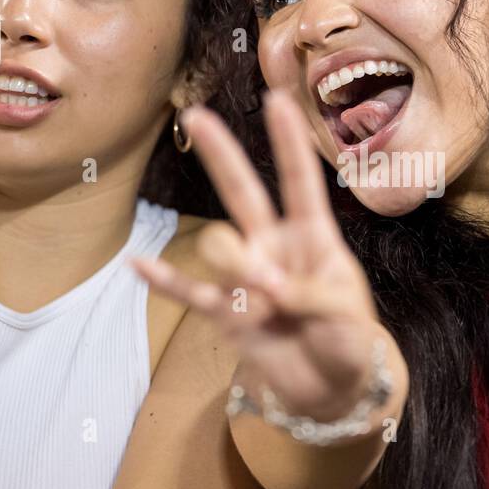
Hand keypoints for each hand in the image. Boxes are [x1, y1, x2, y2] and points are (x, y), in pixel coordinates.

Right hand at [133, 91, 403, 426]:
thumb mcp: (348, 315)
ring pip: (223, 249)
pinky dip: (165, 282)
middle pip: (243, 193)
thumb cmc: (351, 341)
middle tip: (196, 116)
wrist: (333, 388)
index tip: (277, 100)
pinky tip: (137, 265)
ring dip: (239, 270)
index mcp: (314, 238)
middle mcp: (274, 247)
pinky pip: (192, 293)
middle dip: (221, 155)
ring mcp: (247, 277)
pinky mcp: (228, 313)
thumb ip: (310, 296)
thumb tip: (265, 287)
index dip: (289, 143)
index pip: (299, 183)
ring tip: (270, 305)